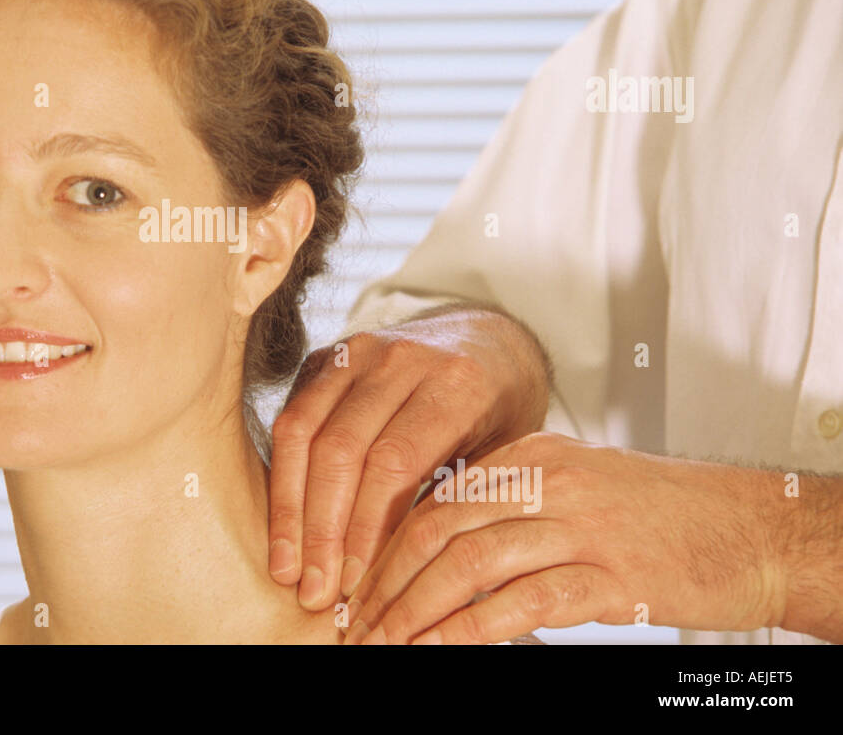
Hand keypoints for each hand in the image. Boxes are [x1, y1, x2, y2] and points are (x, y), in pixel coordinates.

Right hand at [267, 302, 551, 609]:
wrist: (486, 341)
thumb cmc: (498, 411)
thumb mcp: (498, 456)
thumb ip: (450, 502)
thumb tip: (402, 578)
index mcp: (456, 383)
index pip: (394, 463)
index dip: (365, 528)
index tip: (354, 582)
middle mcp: (402, 359)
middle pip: (341, 450)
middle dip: (323, 529)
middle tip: (316, 590)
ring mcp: (358, 352)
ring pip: (303, 433)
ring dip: (292, 509)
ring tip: (289, 569)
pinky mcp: (327, 357)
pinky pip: (292, 419)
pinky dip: (283, 478)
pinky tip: (284, 527)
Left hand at [344, 431, 788, 643]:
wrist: (751, 528)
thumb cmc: (655, 513)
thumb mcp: (572, 485)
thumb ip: (507, 503)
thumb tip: (433, 545)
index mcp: (529, 453)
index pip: (431, 496)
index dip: (382, 543)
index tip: (352, 582)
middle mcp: (547, 479)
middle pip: (436, 529)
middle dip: (384, 581)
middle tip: (351, 621)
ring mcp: (580, 525)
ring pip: (469, 565)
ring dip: (414, 611)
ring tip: (380, 643)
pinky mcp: (613, 576)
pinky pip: (523, 603)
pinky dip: (470, 629)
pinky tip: (438, 649)